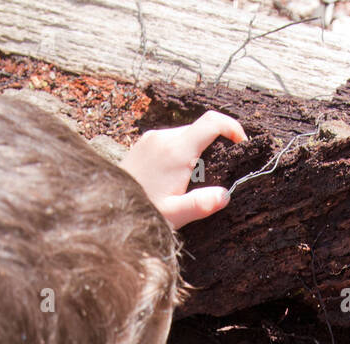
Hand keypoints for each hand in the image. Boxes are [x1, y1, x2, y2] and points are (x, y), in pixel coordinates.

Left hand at [119, 110, 245, 228]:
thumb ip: (201, 204)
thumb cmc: (141, 210)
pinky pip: (170, 140)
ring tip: (192, 181)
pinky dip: (180, 152)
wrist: (107, 205)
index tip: (241, 143)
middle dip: (214, 147)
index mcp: (176, 150)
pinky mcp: (143, 143)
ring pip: (185, 135)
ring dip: (196, 152)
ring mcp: (151, 138)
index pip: (212, 122)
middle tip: (216, 175)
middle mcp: (163, 137)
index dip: (232, 128)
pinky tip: (174, 177)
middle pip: (200, 129)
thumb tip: (225, 195)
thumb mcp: (175, 214)